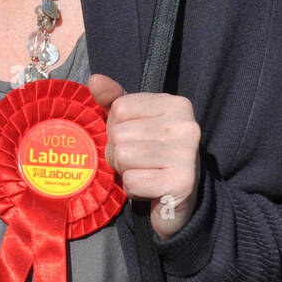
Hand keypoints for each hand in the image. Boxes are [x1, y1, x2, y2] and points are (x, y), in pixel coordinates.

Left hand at [88, 73, 200, 237]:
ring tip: (143, 174)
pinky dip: (133, 190)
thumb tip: (94, 79)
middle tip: (138, 163)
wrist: (177, 202)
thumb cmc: (151, 157)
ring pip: (124, 157)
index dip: (116, 128)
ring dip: (125, 171)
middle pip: (120, 133)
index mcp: (176, 104)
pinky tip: (150, 189)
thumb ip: (113, 100)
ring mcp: (187, 154)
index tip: (135, 140)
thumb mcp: (132, 123)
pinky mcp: (182, 182)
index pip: (120, 108)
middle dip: (119, 153)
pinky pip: (133, 181)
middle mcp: (186, 125)